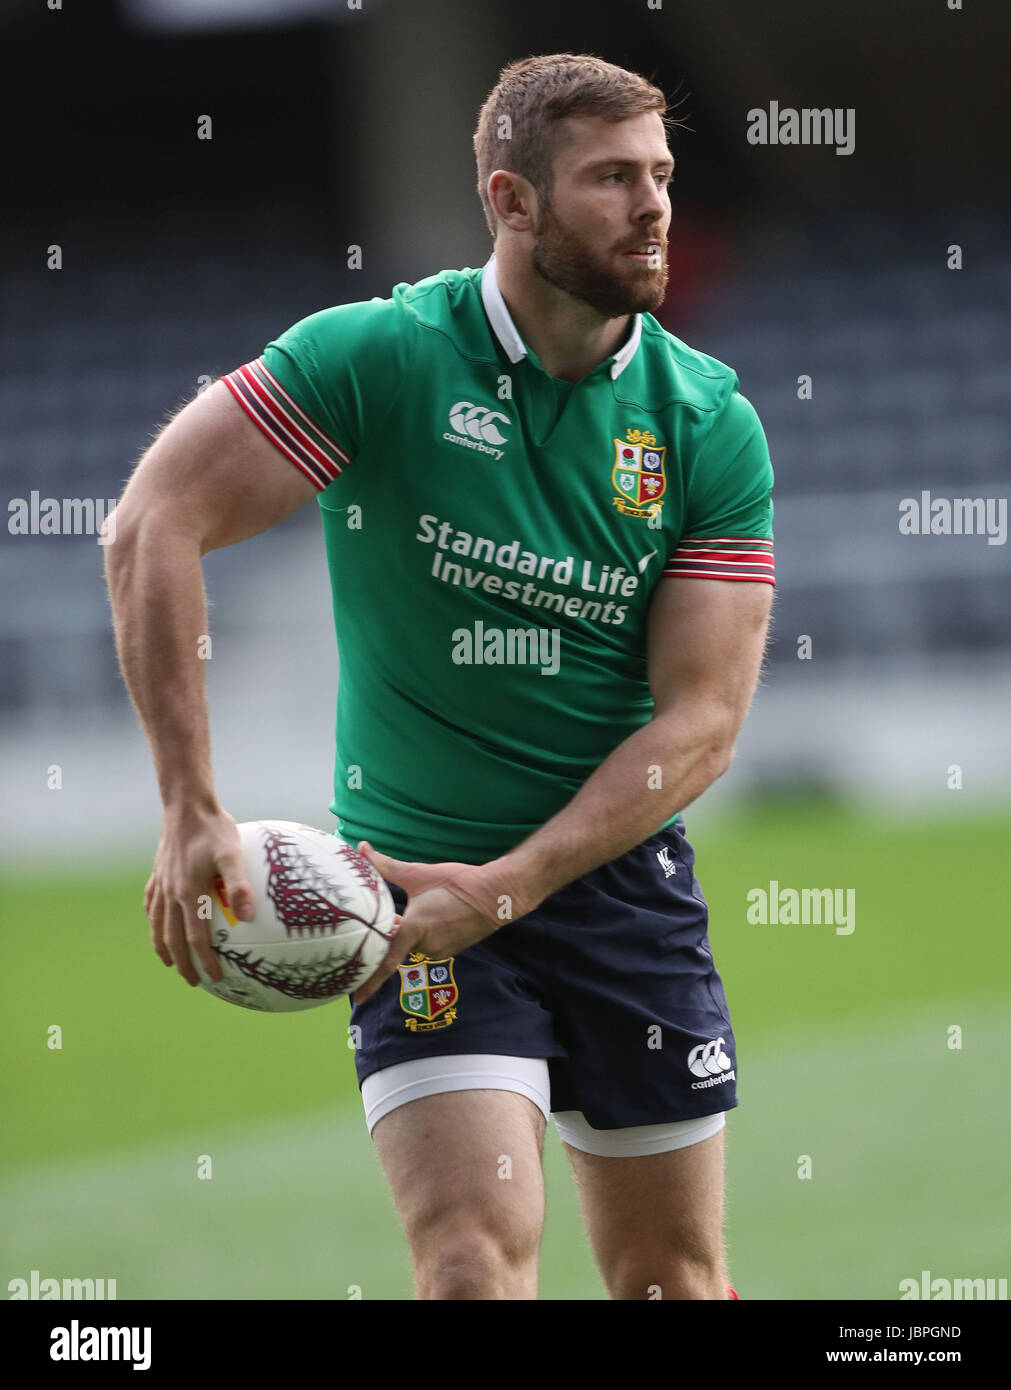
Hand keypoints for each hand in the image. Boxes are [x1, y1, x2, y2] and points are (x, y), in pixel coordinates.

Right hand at [144, 805, 253, 985]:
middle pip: (173, 938)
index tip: (216, 978)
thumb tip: (249, 915)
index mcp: (188, 893)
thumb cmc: (214, 828)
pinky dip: (154, 920)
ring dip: (164, 947)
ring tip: (170, 963)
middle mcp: (171, 893)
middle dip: (183, 963)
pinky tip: (157, 925)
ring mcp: (161, 883)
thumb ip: (239, 885)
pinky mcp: (157, 873)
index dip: (205, 961)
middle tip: (194, 982)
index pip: (195, 938)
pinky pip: (152, 903)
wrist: (186, 805)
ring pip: (158, 924)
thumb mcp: (233, 854)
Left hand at [352, 842, 503, 1003]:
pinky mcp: (449, 951)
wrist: (495, 895)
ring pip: (412, 944)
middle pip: (396, 945)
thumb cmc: (457, 883)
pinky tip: (432, 916)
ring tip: (412, 910)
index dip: (371, 981)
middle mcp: (425, 946)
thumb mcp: (418, 873)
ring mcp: (439, 951)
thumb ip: (386, 865)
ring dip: (408, 932)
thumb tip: (362, 848)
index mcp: (414, 929)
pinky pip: (427, 945)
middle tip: (382, 920)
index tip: (359, 998)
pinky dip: (423, 934)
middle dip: (390, 933)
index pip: (387, 961)